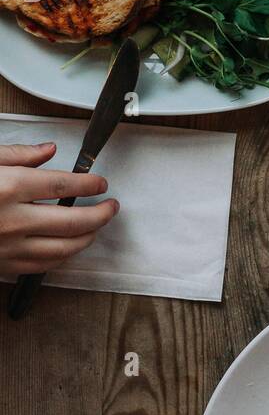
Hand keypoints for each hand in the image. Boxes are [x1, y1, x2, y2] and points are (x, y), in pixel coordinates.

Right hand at [0, 143, 117, 274]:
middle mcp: (12, 220)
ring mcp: (9, 246)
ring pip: (62, 248)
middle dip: (100, 214)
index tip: (100, 184)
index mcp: (9, 188)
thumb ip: (18, 154)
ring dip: (87, 237)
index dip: (88, 185)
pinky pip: (44, 265)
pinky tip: (70, 246)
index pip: (62, 185)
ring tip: (96, 227)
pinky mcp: (5, 265)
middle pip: (72, 221)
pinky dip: (64, 256)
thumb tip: (48, 150)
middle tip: (111, 207)